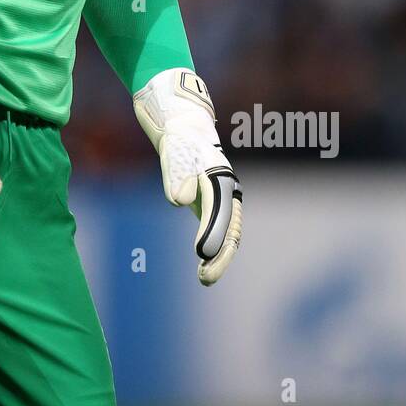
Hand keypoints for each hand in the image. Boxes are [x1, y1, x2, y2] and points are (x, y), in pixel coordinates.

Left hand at [133, 67, 241, 285]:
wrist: (184, 126)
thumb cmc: (179, 140)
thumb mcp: (174, 153)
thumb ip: (176, 176)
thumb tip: (180, 202)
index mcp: (220, 178)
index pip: (220, 212)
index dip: (212, 234)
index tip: (201, 255)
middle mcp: (227, 191)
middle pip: (231, 228)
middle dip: (220, 254)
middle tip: (205, 278)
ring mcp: (223, 199)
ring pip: (228, 234)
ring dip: (218, 257)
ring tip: (205, 279)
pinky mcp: (213, 206)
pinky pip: (218, 232)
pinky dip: (212, 249)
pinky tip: (203, 267)